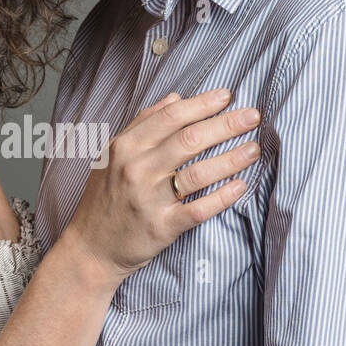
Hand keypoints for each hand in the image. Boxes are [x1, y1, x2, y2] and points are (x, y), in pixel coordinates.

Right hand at [65, 89, 260, 282]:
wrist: (91, 248)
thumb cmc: (105, 199)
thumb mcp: (113, 154)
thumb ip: (143, 123)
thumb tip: (176, 99)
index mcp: (126, 147)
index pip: (171, 117)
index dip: (203, 104)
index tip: (228, 97)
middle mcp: (137, 170)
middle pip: (190, 140)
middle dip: (226, 125)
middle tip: (253, 116)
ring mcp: (149, 199)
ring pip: (198, 173)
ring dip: (231, 159)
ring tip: (254, 149)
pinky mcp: (161, 227)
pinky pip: (198, 209)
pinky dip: (222, 197)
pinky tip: (241, 186)